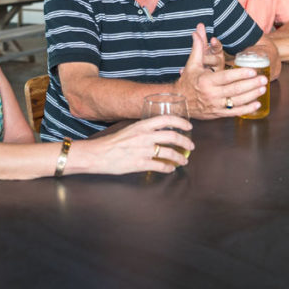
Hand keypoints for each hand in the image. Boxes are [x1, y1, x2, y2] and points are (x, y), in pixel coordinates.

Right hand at [79, 114, 193, 174]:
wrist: (98, 154)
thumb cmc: (112, 143)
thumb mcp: (129, 130)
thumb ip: (143, 131)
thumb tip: (156, 133)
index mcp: (142, 125)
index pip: (167, 119)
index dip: (181, 122)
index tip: (188, 126)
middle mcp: (145, 136)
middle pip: (173, 137)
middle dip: (186, 142)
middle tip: (191, 146)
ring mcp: (143, 150)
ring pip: (170, 153)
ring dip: (180, 158)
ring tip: (183, 161)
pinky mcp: (140, 164)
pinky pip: (160, 166)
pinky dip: (168, 168)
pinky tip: (170, 169)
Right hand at [175, 24, 267, 118]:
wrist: (179, 103)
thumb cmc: (187, 82)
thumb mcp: (192, 64)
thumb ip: (198, 47)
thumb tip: (197, 30)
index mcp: (206, 81)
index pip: (226, 77)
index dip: (240, 74)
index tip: (252, 71)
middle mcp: (211, 94)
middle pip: (234, 90)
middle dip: (251, 85)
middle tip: (263, 79)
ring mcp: (215, 106)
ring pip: (237, 102)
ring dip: (252, 95)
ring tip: (263, 88)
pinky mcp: (218, 114)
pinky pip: (235, 113)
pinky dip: (247, 109)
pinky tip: (257, 104)